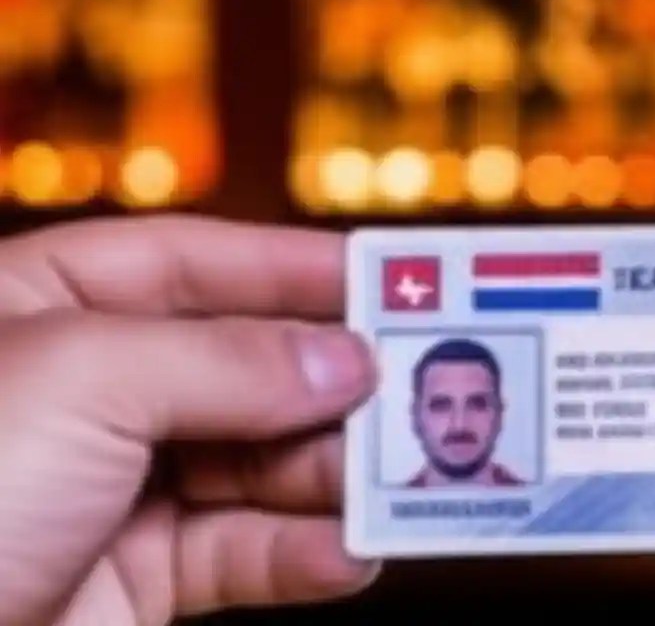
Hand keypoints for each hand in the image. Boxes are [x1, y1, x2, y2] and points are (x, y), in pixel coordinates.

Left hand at [0, 216, 378, 624]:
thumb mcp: (81, 382)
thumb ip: (226, 362)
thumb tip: (344, 361)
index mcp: (42, 308)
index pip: (192, 264)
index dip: (293, 267)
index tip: (392, 279)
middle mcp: (85, 393)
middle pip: (243, 368)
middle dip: (332, 384)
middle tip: (423, 392)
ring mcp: (109, 489)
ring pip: (255, 465)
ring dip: (331, 475)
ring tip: (397, 483)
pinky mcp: (129, 580)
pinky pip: (239, 554)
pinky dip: (301, 554)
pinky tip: (345, 555)